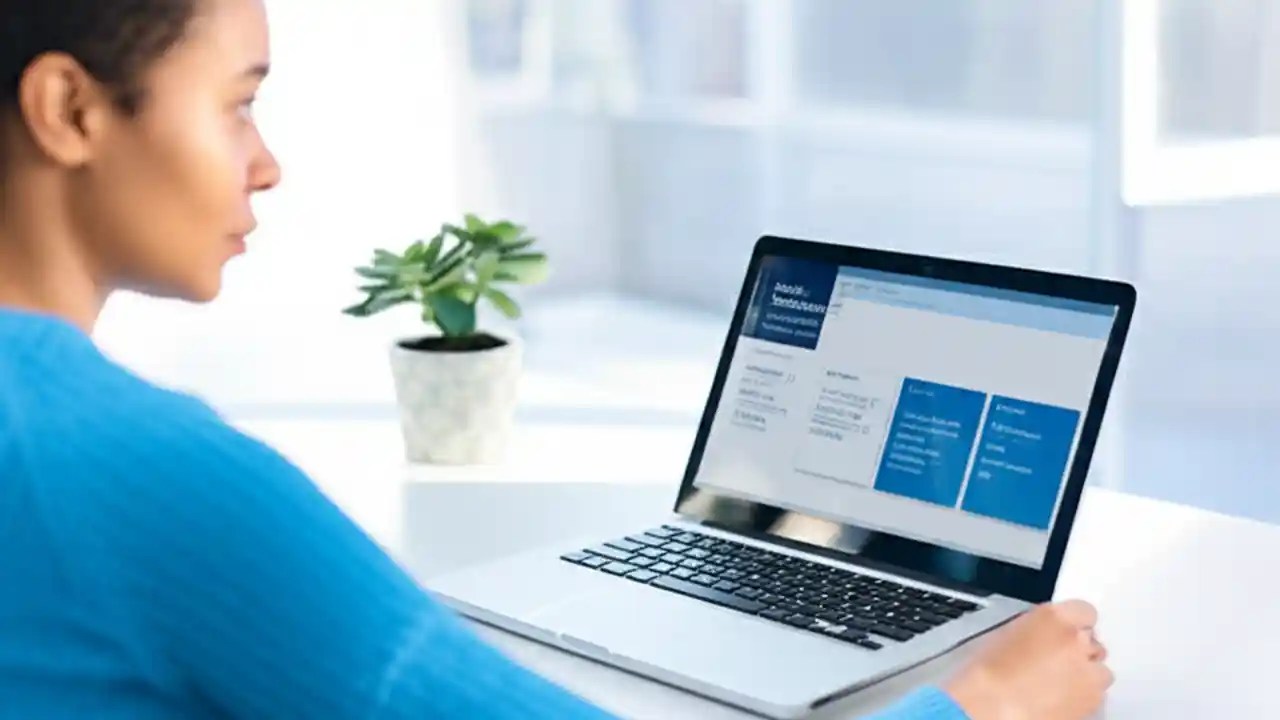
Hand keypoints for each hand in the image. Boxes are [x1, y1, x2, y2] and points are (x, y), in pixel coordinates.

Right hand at [944, 600, 1112, 719]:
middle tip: (1055, 664)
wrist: (990, 710)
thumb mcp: (1006, 636)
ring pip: (1099, 671)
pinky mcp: (1094, 701)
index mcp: (1054, 618)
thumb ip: (1036, 629)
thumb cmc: (986, 676)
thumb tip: (1044, 634)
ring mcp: (1090, 673)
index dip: (1074, 624)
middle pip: (1093, 641)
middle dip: (1078, 652)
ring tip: (1056, 686)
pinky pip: (1097, 695)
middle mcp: (1078, 642)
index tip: (1065, 634)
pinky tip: (1057, 701)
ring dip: (1084, 676)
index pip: (1083, 611)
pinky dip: (1082, 698)